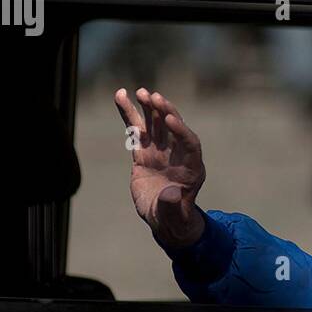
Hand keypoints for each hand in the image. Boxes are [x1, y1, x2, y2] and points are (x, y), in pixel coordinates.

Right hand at [114, 87, 206, 248]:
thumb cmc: (174, 218)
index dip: (181, 131)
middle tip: (155, 98)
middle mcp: (177, 155)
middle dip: (166, 113)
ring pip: (155, 124)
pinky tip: (120, 95)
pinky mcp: (143, 152)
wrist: (163, 218)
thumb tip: (170, 195)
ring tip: (140, 92)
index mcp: (191, 168)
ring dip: (149, 107)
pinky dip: (128, 113)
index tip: (171, 119)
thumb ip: (174, 205)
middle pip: (173, 129)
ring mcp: (160, 151)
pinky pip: (135, 129)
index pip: (190, 144)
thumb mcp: (175, 216)